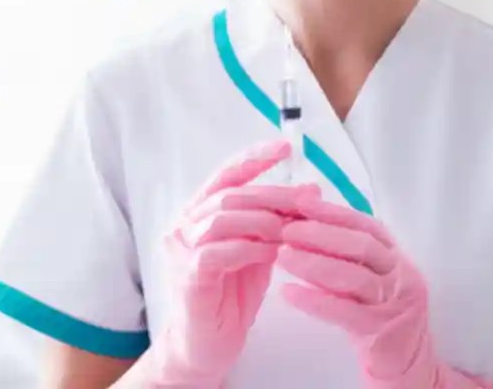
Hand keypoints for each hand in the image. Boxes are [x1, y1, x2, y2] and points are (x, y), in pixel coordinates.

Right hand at [145, 140, 318, 386]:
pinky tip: (273, 252)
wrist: (207, 345)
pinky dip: (250, 248)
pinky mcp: (188, 277)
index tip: (285, 147)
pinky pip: (219, 252)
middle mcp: (183, 226)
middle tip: (306, 200)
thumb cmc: (230, 295)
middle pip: (230, 195)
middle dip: (273, 194)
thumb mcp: (259, 250)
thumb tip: (311, 190)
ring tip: (294, 228)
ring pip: (224, 218)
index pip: (226, 175)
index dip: (254, 158)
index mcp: (199, 214)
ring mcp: (181, 251)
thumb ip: (276, 220)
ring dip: (264, 220)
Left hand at [278, 197, 492, 388]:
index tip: (300, 201)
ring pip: (355, 277)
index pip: (365, 225)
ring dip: (315, 263)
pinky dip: (316, 301)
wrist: (405, 362)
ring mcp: (395, 303)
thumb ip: (346, 251)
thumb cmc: (377, 312)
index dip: (333, 212)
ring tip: (282, 256)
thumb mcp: (369, 276)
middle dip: (321, 234)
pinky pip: (346, 313)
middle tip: (286, 230)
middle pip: (361, 246)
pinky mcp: (382, 332)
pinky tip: (289, 293)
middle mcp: (400, 274)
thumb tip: (307, 216)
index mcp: (395, 255)